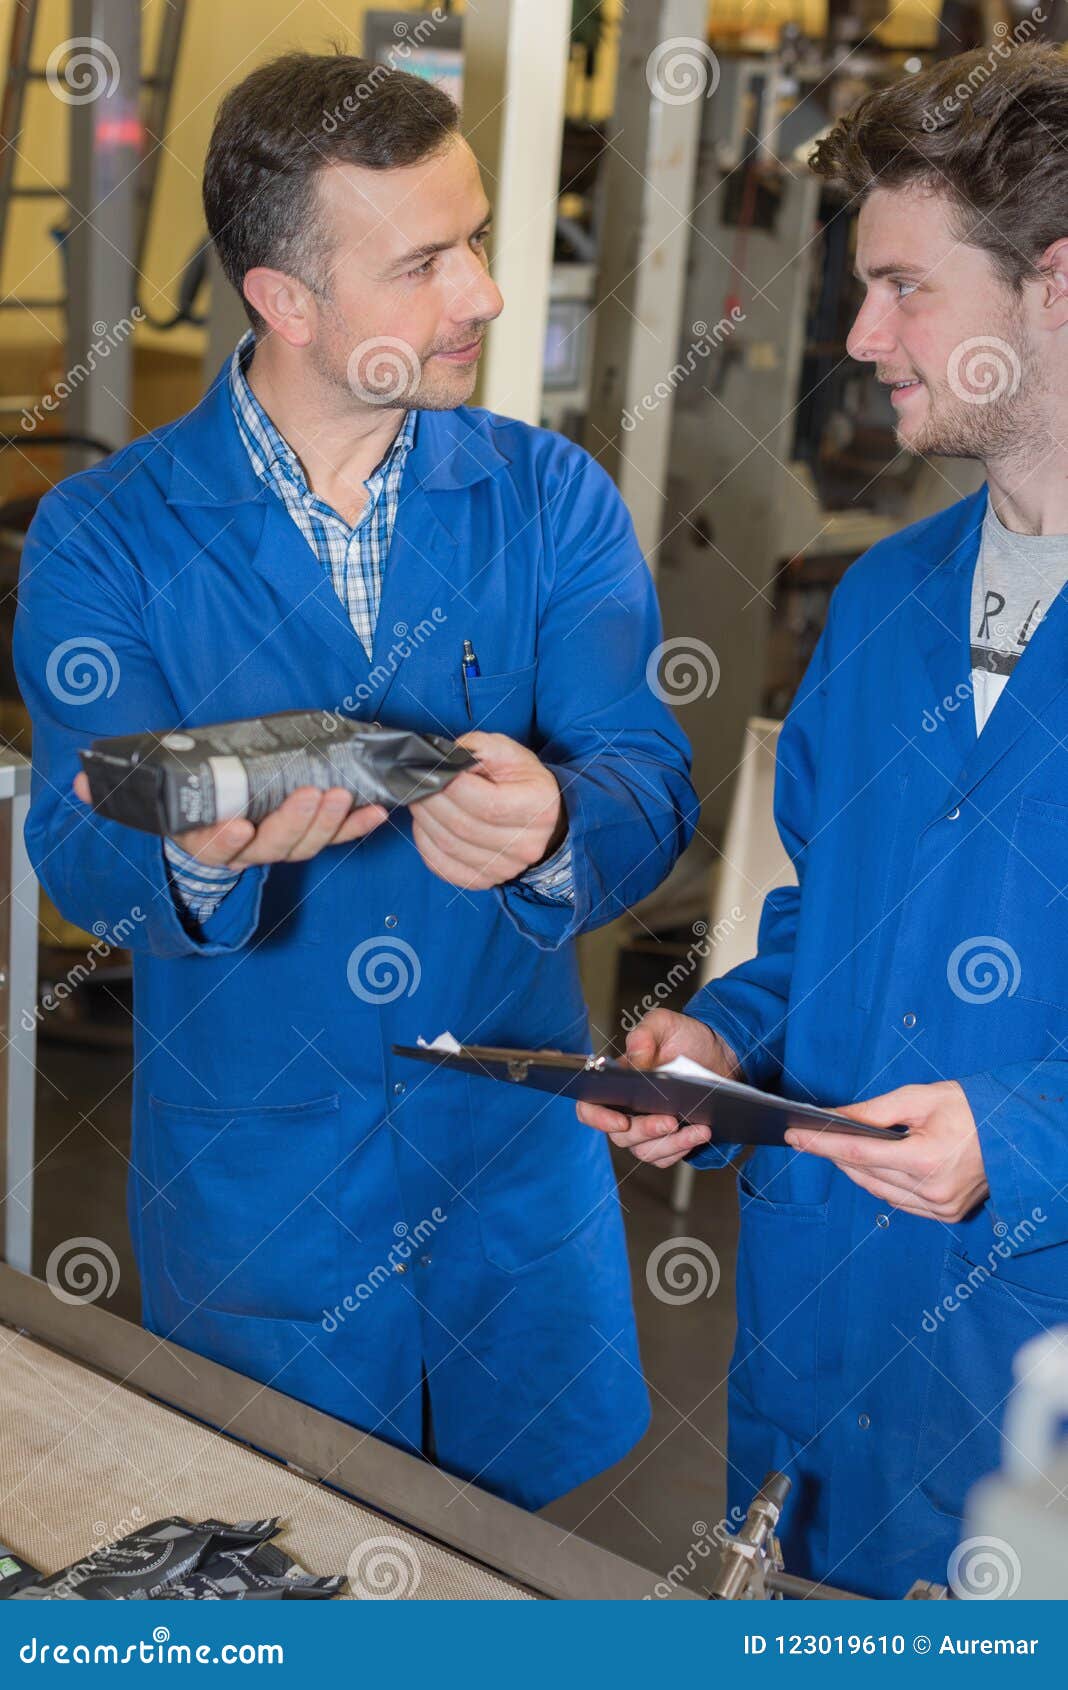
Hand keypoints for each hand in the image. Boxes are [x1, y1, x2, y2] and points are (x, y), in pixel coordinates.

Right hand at [73, 772, 387, 866]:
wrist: (197, 820)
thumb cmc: (176, 802)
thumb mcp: (140, 793)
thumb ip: (110, 788)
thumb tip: (77, 781)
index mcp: (199, 843)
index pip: (211, 850)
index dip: (226, 840)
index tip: (239, 825)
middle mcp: (240, 851)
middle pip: (269, 847)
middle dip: (294, 823)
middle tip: (314, 795)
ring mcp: (273, 846)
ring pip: (303, 845)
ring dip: (328, 824)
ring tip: (344, 797)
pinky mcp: (303, 836)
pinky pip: (331, 837)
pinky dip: (354, 827)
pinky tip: (375, 811)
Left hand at [409, 731, 564, 890]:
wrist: (537, 817)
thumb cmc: (520, 781)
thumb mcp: (508, 753)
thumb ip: (478, 748)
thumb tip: (444, 760)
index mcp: (538, 807)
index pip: (488, 804)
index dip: (454, 787)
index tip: (435, 770)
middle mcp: (526, 844)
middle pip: (465, 826)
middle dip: (432, 801)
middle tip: (417, 783)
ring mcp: (505, 868)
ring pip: (450, 846)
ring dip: (425, 820)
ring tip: (419, 800)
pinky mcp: (484, 881)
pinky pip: (444, 867)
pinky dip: (426, 844)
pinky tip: (424, 824)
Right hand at [576, 1008, 739, 1169]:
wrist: (718, 1052)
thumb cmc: (684, 1037)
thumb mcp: (664, 1024)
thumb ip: (644, 1035)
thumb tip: (635, 1059)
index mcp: (617, 1083)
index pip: (589, 1108)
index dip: (598, 1119)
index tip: (621, 1122)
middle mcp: (627, 1109)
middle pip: (620, 1136)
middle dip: (645, 1131)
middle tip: (670, 1121)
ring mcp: (646, 1127)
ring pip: (645, 1151)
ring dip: (670, 1144)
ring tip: (698, 1128)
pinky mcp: (668, 1140)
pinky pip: (666, 1157)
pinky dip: (682, 1149)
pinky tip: (700, 1134)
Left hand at [784, 1079, 988, 1221]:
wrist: (1016, 1135)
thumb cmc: (972, 1109)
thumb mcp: (920, 1098)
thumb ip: (874, 1111)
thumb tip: (836, 1116)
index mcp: (926, 1159)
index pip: (858, 1152)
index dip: (821, 1144)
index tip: (795, 1135)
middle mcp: (931, 1190)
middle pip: (864, 1172)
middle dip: (834, 1153)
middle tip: (809, 1136)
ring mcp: (939, 1207)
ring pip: (876, 1190)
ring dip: (854, 1169)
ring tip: (835, 1148)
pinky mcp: (944, 1214)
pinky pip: (897, 1201)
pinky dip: (879, 1183)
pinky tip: (868, 1165)